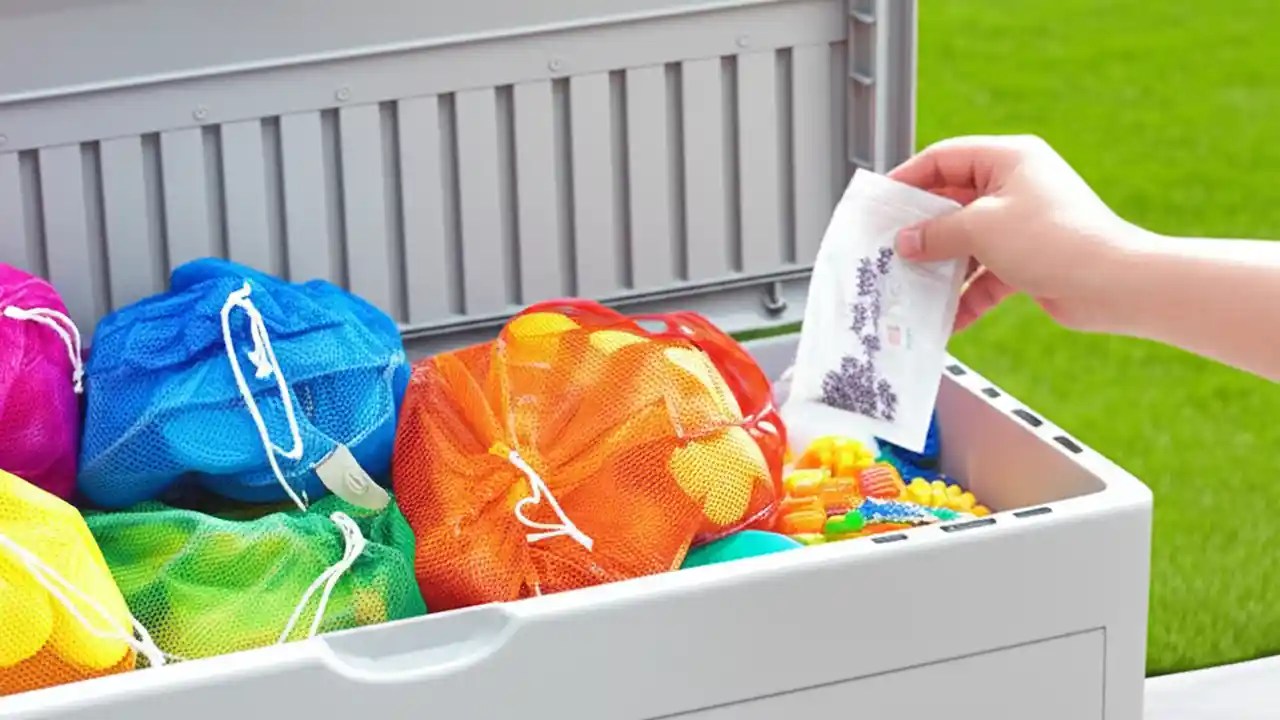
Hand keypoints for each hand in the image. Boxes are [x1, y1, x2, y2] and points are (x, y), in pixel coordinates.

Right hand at [889, 134, 1143, 331]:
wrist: (1113, 284)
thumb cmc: (1057, 240)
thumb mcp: (981, 228)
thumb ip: (936, 233)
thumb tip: (906, 241)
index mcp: (1008, 158)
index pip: (944, 158)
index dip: (908, 178)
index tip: (881, 201)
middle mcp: (1015, 186)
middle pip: (952, 203)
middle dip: (922, 232)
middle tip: (890, 249)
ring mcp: (1021, 224)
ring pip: (966, 243)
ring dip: (941, 268)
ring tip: (912, 288)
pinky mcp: (1027, 259)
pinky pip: (985, 274)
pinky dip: (967, 294)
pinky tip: (948, 318)